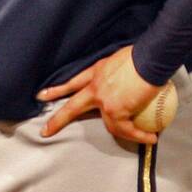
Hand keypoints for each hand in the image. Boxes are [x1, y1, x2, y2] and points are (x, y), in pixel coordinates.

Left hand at [37, 45, 160, 145]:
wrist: (149, 58)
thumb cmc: (143, 53)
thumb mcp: (121, 57)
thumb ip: (119, 69)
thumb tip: (131, 72)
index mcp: (96, 72)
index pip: (73, 82)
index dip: (58, 90)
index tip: (42, 96)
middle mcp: (95, 87)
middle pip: (72, 106)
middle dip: (57, 120)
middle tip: (45, 131)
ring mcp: (103, 101)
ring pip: (108, 124)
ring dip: (123, 133)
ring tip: (138, 138)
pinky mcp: (115, 110)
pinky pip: (126, 129)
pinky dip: (139, 135)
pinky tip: (150, 138)